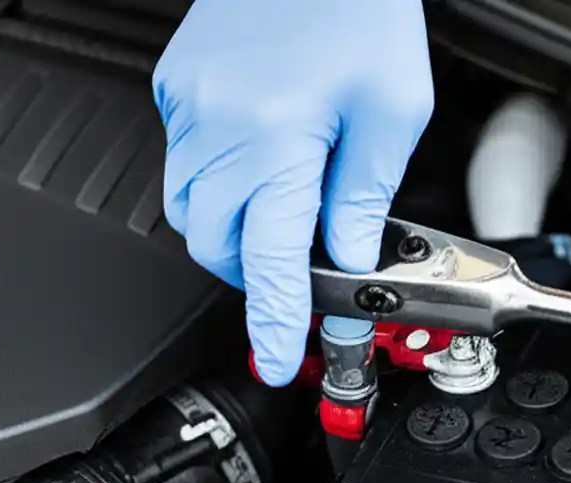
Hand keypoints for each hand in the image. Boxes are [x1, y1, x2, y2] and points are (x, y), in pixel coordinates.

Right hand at [154, 0, 433, 384]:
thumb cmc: (362, 7)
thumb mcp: (393, 111)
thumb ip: (365, 195)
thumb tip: (348, 255)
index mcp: (276, 137)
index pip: (267, 258)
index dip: (272, 319)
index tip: (274, 359)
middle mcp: (218, 125)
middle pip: (216, 243)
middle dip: (258, 271)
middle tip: (304, 271)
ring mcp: (188, 105)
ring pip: (192, 208)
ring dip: (237, 231)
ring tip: (289, 212)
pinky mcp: (177, 87)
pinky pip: (187, 160)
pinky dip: (222, 182)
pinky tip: (266, 158)